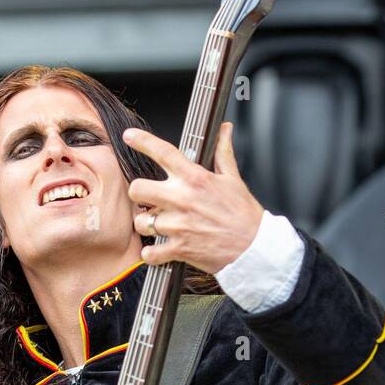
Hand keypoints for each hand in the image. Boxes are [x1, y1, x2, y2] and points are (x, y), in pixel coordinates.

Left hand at [124, 121, 263, 272]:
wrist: (254, 248)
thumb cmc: (244, 215)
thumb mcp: (233, 179)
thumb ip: (223, 153)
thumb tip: (225, 131)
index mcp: (195, 179)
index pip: (163, 152)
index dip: (142, 141)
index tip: (130, 137)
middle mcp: (183, 200)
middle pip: (137, 189)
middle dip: (139, 194)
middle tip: (148, 198)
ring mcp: (179, 225)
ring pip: (140, 222)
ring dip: (146, 224)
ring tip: (158, 225)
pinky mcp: (179, 249)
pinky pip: (150, 252)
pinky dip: (150, 253)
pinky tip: (158, 249)